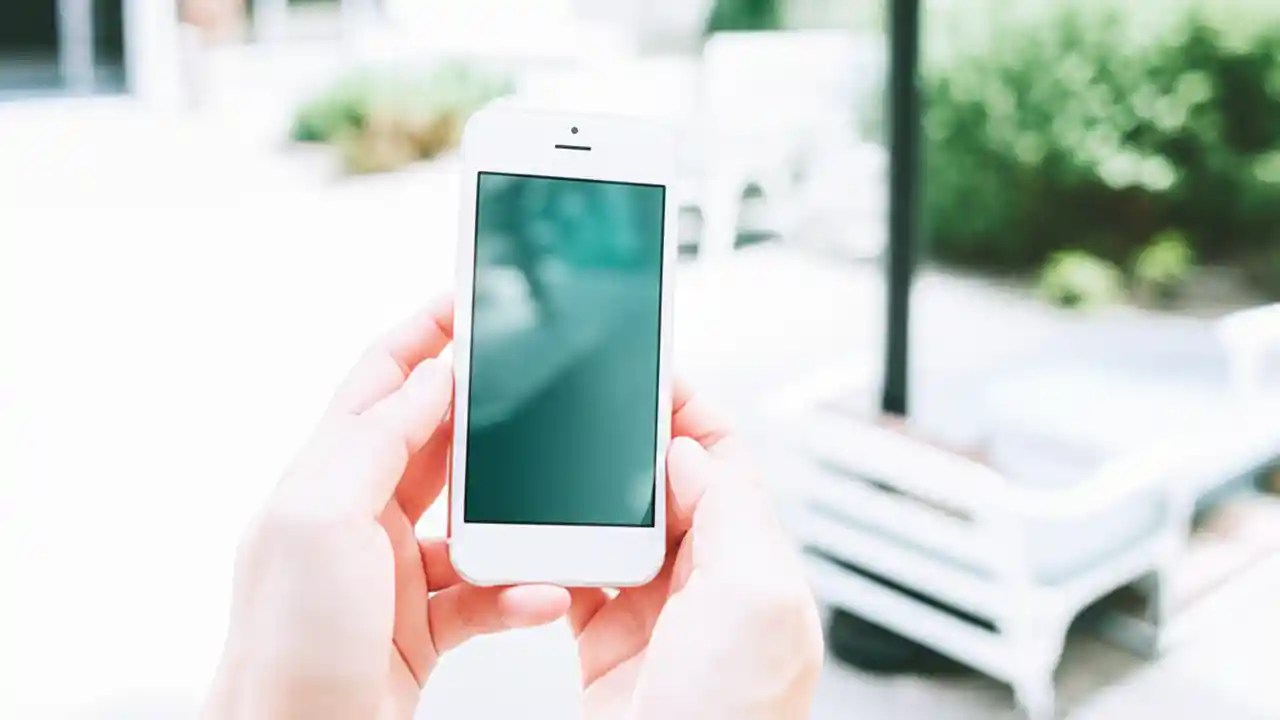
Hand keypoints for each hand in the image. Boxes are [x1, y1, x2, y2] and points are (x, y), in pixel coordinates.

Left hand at [204, 299, 569, 719]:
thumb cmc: (290, 645)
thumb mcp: (322, 517)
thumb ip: (378, 438)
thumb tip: (431, 378)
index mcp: (324, 479)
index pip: (379, 381)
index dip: (425, 336)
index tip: (473, 301)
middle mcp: (357, 518)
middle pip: (434, 441)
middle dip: (488, 418)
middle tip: (540, 395)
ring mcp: (390, 572)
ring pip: (472, 519)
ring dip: (515, 519)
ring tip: (550, 513)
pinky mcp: (422, 626)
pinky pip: (487, 590)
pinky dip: (519, 590)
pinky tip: (540, 591)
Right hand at [569, 383, 823, 719]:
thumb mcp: (756, 601)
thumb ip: (732, 511)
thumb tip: (689, 451)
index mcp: (754, 568)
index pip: (724, 464)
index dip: (686, 414)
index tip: (648, 374)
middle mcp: (707, 589)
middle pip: (662, 489)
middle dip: (624, 449)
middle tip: (583, 414)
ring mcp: (653, 617)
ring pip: (612, 529)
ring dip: (582, 502)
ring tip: (553, 471)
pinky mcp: (603, 645)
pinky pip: (571, 578)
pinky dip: (550, 556)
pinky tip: (537, 544)